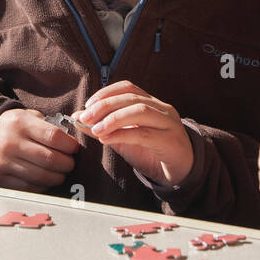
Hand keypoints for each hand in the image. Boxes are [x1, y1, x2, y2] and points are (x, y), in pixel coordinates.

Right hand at [0, 109, 79, 191]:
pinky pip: (29, 187)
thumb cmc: (13, 126)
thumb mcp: (28, 116)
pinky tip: (46, 179)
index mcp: (20, 123)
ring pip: (41, 176)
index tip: (74, 148)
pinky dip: (43, 186)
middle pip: (50, 159)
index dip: (70, 145)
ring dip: (57, 177)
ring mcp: (4, 163)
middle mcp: (11, 143)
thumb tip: (71, 143)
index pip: (54, 136)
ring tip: (60, 173)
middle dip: (67, 164)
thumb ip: (49, 126)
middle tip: (69, 163)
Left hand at [76, 80, 192, 186]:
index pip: (128, 88)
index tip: (88, 105)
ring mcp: (168, 123)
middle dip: (105, 106)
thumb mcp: (124, 139)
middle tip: (86, 118)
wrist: (180, 172)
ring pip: (140, 111)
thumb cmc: (151, 152)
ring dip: (113, 118)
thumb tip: (78, 118)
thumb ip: (103, 128)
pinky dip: (122, 134)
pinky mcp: (170, 140)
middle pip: (131, 98)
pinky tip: (107, 139)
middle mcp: (162, 109)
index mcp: (151, 103)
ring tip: (96, 129)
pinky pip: (144, 133)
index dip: (106, 93)